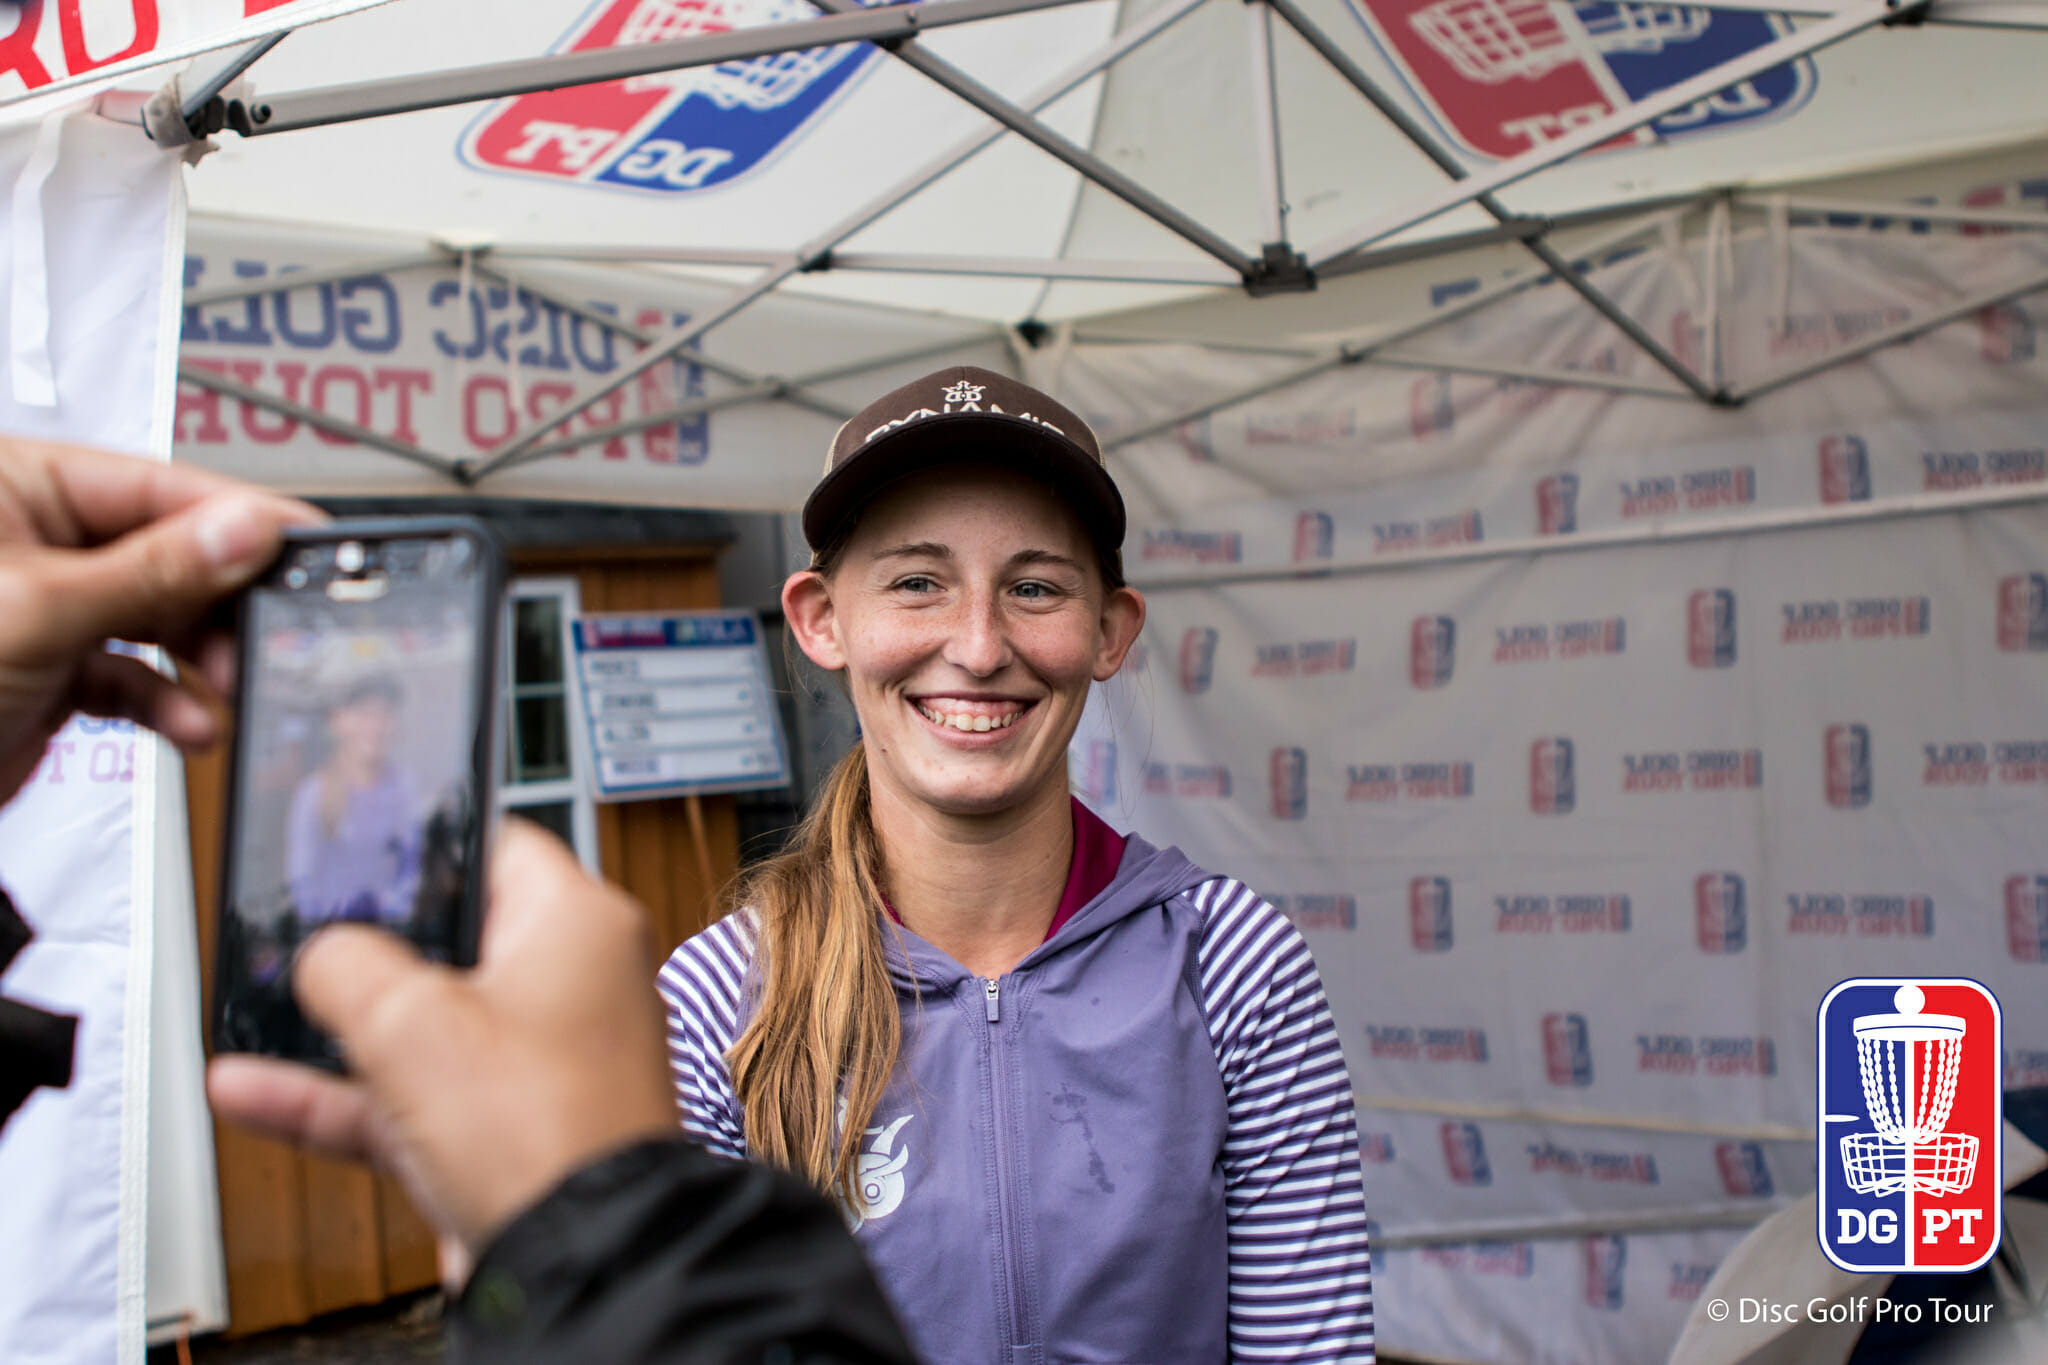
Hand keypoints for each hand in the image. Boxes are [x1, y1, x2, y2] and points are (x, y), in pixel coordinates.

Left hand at [0, 437, 319, 800]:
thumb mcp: (42, 612)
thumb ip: (154, 570)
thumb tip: (243, 529)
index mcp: (16, 485)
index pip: (152, 486)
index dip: (234, 515)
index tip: (304, 538)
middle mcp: (34, 537)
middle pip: (168, 551)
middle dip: (218, 602)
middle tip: (267, 627)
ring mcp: (46, 605)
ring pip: (158, 617)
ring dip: (200, 661)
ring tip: (228, 684)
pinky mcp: (54, 667)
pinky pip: (135, 674)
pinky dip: (167, 701)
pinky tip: (189, 721)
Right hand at [207, 821, 680, 1260]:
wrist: (577, 1255)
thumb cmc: (542, 1128)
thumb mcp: (409, 1020)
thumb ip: (348, 966)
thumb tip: (326, 956)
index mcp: (580, 923)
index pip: (498, 846)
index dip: (425, 840)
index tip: (362, 844)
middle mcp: (574, 983)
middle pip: (455, 939)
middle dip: (371, 944)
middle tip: (302, 931)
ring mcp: (543, 1060)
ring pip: (427, 1026)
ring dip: (342, 1026)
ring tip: (263, 1005)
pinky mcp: (511, 1129)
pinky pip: (413, 1097)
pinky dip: (343, 1096)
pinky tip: (256, 1090)